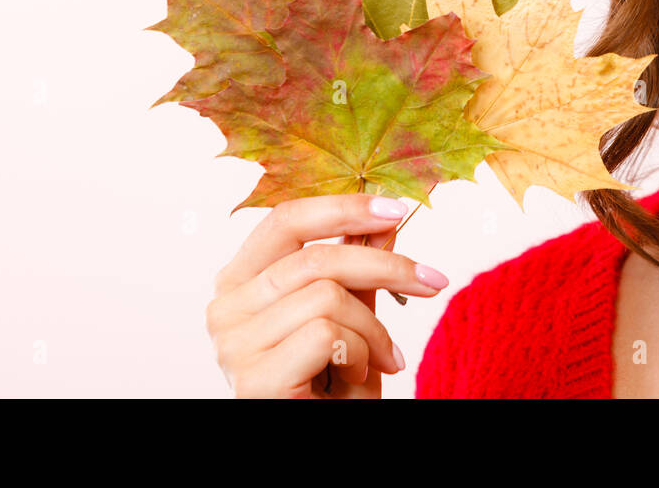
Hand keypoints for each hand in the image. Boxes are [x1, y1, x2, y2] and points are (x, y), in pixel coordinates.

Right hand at [205, 193, 448, 397]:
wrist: (321, 450)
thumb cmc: (332, 390)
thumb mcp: (352, 320)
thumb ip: (358, 272)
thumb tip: (383, 218)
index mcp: (239, 282)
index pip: (285, 220)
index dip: (343, 207)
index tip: (397, 208)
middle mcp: (224, 309)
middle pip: (315, 257)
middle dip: (387, 267)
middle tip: (433, 281)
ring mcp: (232, 346)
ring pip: (326, 296)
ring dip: (373, 330)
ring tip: (382, 360)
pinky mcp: (253, 380)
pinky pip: (326, 334)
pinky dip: (359, 355)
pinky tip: (354, 378)